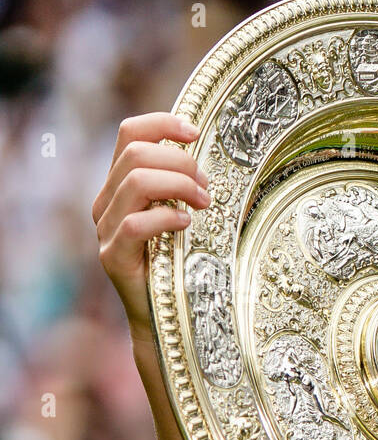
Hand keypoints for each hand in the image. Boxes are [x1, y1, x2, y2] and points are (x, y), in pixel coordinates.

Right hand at [92, 112, 210, 341]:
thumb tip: (210, 157)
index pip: (130, 133)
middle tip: (207, 189)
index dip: (163, 123)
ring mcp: (105, 230)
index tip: (197, 133)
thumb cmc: (180, 263)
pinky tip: (186, 225)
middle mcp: (107, 202)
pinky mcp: (112, 258)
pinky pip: (135, 225)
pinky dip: (166, 218)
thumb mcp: (181, 216)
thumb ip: (183, 186)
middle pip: (137, 153)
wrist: (163, 316)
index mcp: (121, 185)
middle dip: (181, 162)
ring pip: (136, 181)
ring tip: (203, 205)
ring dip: (179, 186)